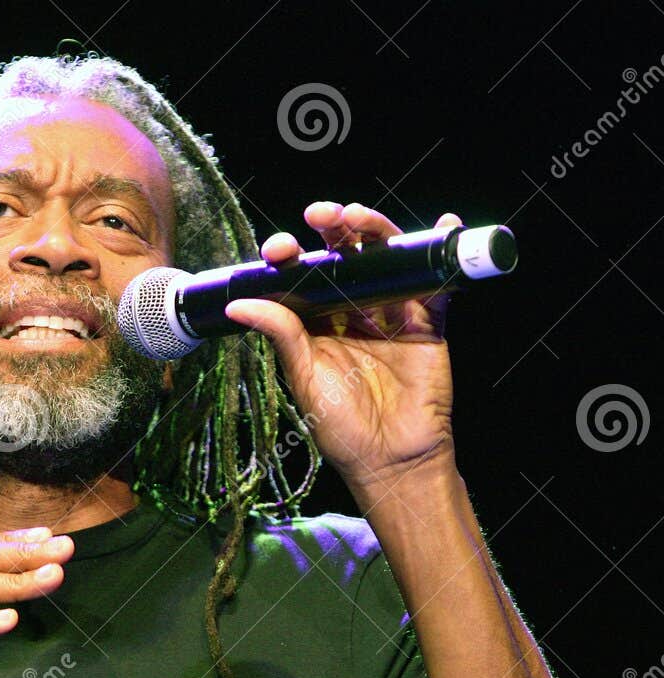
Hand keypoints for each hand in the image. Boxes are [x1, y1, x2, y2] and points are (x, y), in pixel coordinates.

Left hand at [222, 201, 462, 506]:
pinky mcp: (429, 321)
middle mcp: (352, 309)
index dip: (291, 254)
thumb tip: (237, 303)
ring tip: (360, 216)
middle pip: (345, 254)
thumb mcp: (304, 377)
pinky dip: (443, 251)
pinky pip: (437, 282)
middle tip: (322, 215)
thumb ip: (281, 335)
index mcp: (315, 320)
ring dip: (376, 229)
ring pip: (386, 258)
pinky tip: (445, 226)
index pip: (302, 274)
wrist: (391, 457)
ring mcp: (392, 311)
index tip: (281, 248)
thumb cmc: (341, 425)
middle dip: (334, 228)